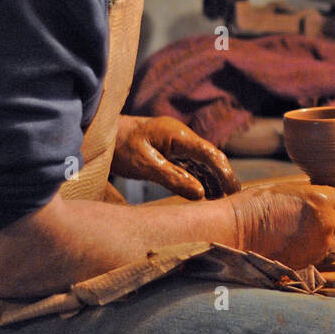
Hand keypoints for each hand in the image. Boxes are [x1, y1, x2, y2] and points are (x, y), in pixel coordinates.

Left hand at [111, 115, 240, 199]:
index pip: (209, 153)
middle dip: (223, 176)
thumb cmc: (120, 146)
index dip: (224, 171)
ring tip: (223, 200)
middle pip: (210, 157)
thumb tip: (200, 193)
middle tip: (234, 197)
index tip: (234, 189)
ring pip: (202, 161)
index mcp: (178, 135)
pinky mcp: (170, 150)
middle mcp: (182, 136)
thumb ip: (173, 178)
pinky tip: (205, 192)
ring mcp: (176, 142)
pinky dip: (200, 177)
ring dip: (213, 179)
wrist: (100, 133)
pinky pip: (191, 163)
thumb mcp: (144, 165)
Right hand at [228, 180, 334, 267]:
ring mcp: (320, 243)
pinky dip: (324, 251)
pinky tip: (311, 245)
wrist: (238, 230)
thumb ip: (314, 197)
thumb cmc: (258, 205)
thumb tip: (329, 202)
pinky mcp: (311, 260)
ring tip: (321, 235)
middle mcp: (326, 221)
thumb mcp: (291, 190)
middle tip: (332, 221)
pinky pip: (328, 256)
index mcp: (321, 199)